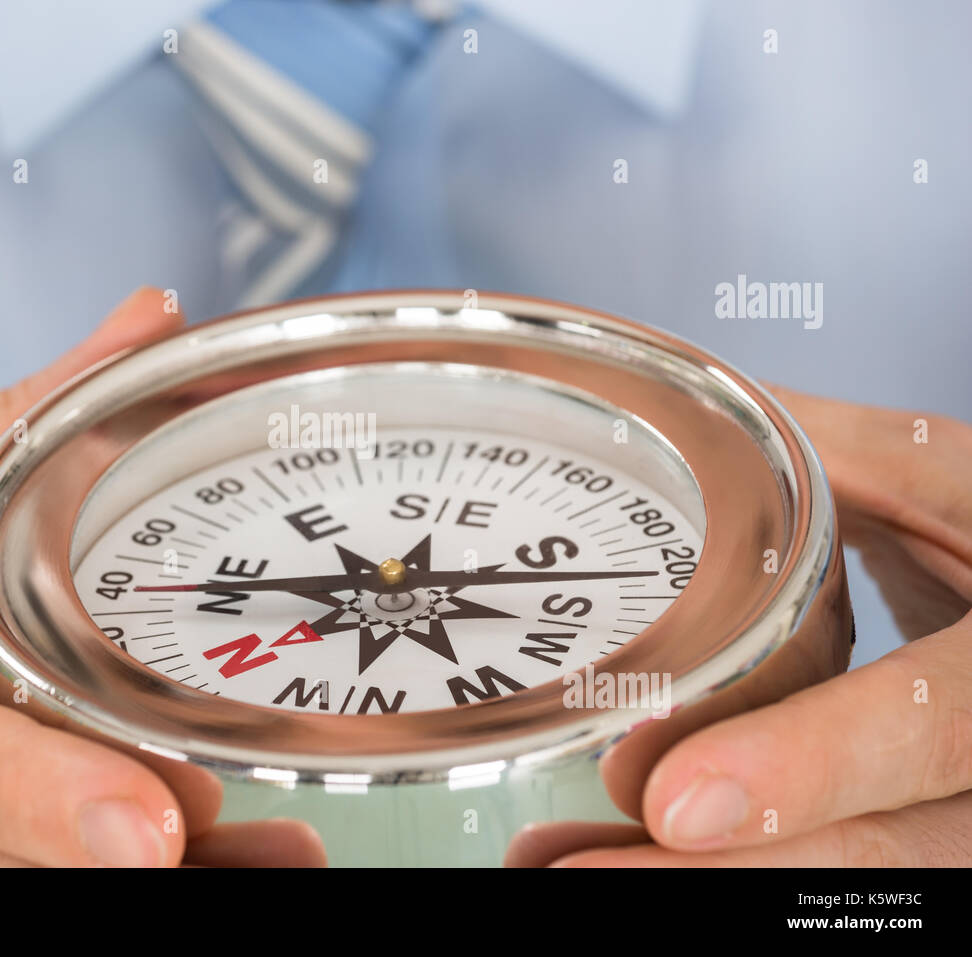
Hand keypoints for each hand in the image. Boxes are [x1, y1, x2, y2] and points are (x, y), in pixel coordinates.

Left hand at [507, 386, 971, 865]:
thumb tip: (675, 414)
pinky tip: (619, 864)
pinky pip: (839, 882)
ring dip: (702, 888)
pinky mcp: (934, 833)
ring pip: (858, 885)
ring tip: (562, 869)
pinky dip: (725, 876)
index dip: (813, 764)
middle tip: (572, 867)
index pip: (938, 717)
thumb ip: (823, 454)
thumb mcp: (939, 474)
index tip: (673, 796)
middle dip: (724, 871)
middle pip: (887, 851)